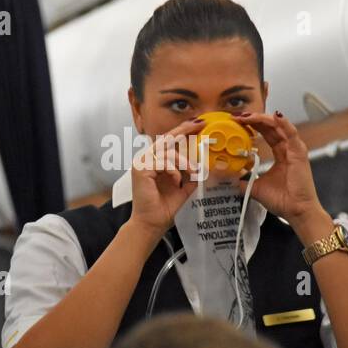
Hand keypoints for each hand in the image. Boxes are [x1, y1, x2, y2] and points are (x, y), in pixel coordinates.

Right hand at [129, 117, 205, 238]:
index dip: (183, 131)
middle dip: (184, 130)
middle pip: (167, 138)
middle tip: (200, 124)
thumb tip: (206, 166)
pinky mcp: (140, 169)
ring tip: (192, 172)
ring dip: (184, 161)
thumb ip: (192, 176)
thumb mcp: (184, 188)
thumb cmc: (164, 208)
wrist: (152, 223)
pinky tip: (176, 181)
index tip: (199, 124)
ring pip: (167, 151)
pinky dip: (173, 170)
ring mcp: (142, 162)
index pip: (170, 141)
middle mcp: (147, 159)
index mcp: (156, 161)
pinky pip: (162, 161)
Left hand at [231, 111, 329, 236]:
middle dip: (253, 119)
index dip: (251, 126)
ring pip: (278, 126)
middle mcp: (287, 148)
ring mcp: (294, 149)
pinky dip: (284, 123)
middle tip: (236, 116)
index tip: (235, 122)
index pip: (265, 133)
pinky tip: (275, 115)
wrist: (296, 211)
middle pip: (270, 126)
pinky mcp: (299, 152)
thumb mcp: (256, 188)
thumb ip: (244, 181)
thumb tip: (228, 179)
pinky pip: (291, 134)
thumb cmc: (282, 200)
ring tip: (247, 116)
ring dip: (262, 119)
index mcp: (280, 153)